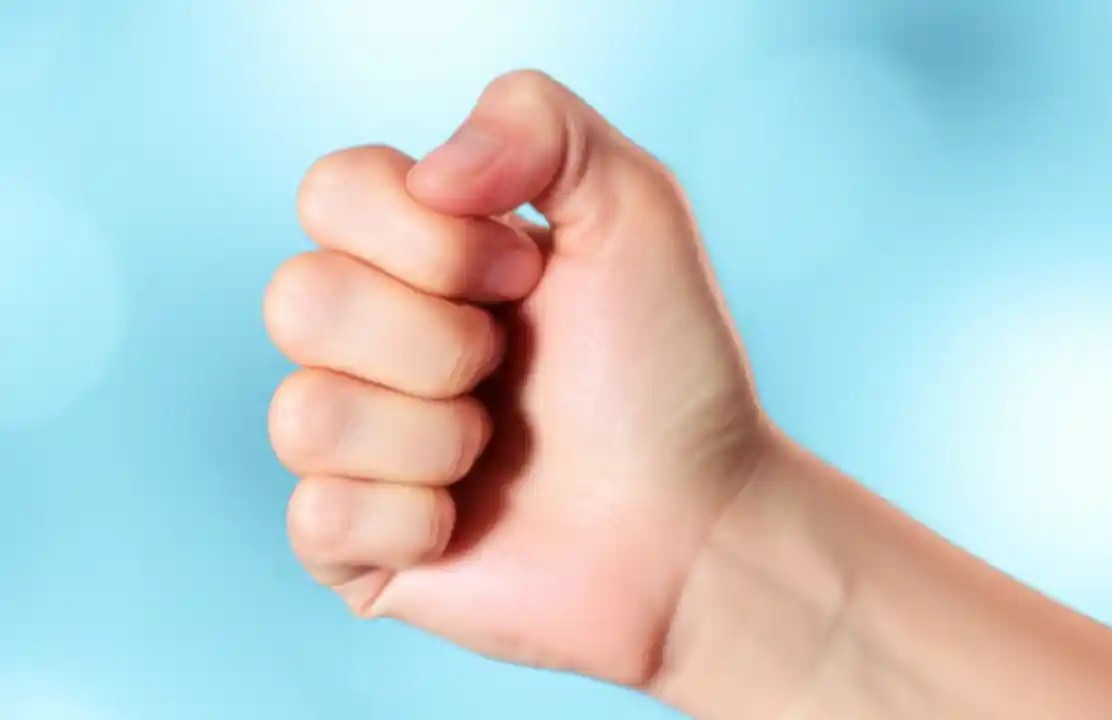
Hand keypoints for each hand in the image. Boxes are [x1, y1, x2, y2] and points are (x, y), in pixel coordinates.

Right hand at [264, 70, 766, 684]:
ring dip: (433, 437)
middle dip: (437, 342)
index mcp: (413, 250)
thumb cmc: (667, 367)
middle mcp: (368, 338)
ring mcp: (353, 443)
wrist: (697, 518)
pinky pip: (319, 518)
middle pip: (299, 300)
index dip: (430, 240)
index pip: (331, 192)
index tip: (526, 277)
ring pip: (305, 417)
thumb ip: (538, 123)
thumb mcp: (634, 207)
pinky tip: (468, 523)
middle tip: (510, 369)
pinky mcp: (350, 545)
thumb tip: (428, 174)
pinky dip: (415, 521)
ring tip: (497, 448)